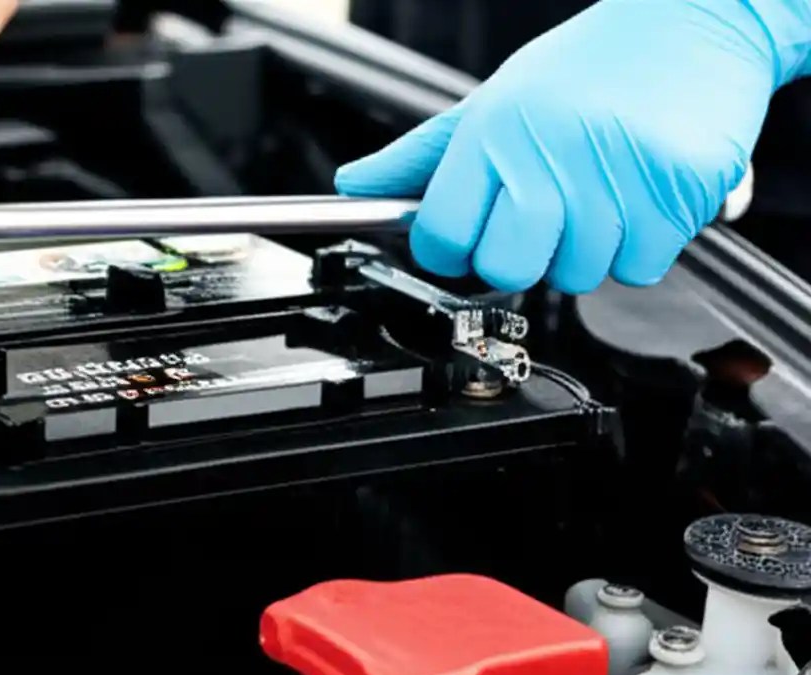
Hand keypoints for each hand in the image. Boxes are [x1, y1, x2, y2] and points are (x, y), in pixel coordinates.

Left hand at [335, 0, 810, 293]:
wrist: (694, 16)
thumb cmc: (589, 66)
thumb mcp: (493, 101)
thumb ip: (421, 155)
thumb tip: (354, 185)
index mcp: (494, 133)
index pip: (441, 235)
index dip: (453, 248)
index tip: (472, 235)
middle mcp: (550, 153)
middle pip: (506, 268)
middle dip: (522, 256)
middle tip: (545, 217)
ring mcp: (615, 174)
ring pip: (577, 275)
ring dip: (588, 249)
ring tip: (603, 190)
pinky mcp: (676, 192)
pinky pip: (640, 268)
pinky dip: (643, 245)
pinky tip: (642, 195)